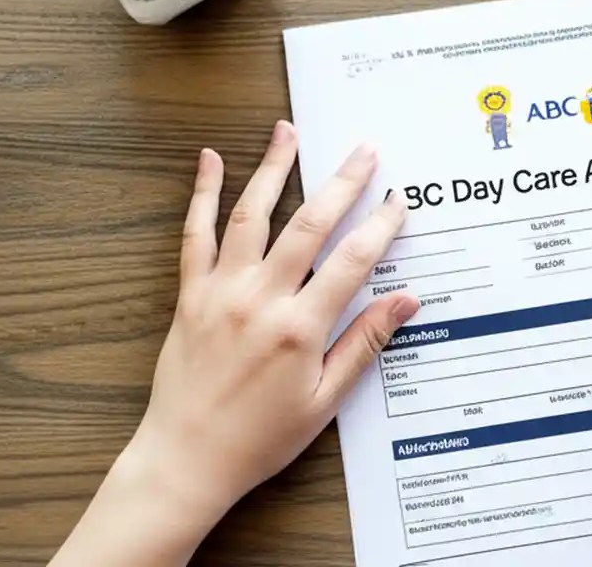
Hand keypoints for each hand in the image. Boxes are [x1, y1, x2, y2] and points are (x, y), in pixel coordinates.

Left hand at [136, 121, 417, 511]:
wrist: (187, 460)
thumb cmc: (259, 438)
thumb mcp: (325, 400)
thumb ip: (363, 343)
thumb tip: (405, 301)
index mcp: (299, 328)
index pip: (352, 261)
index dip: (380, 225)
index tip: (398, 200)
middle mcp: (260, 299)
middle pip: (309, 225)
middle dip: (341, 182)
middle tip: (364, 149)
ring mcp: (221, 292)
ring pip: (251, 215)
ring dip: (273, 169)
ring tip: (288, 132)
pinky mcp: (190, 295)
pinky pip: (196, 235)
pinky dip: (203, 195)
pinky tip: (210, 161)